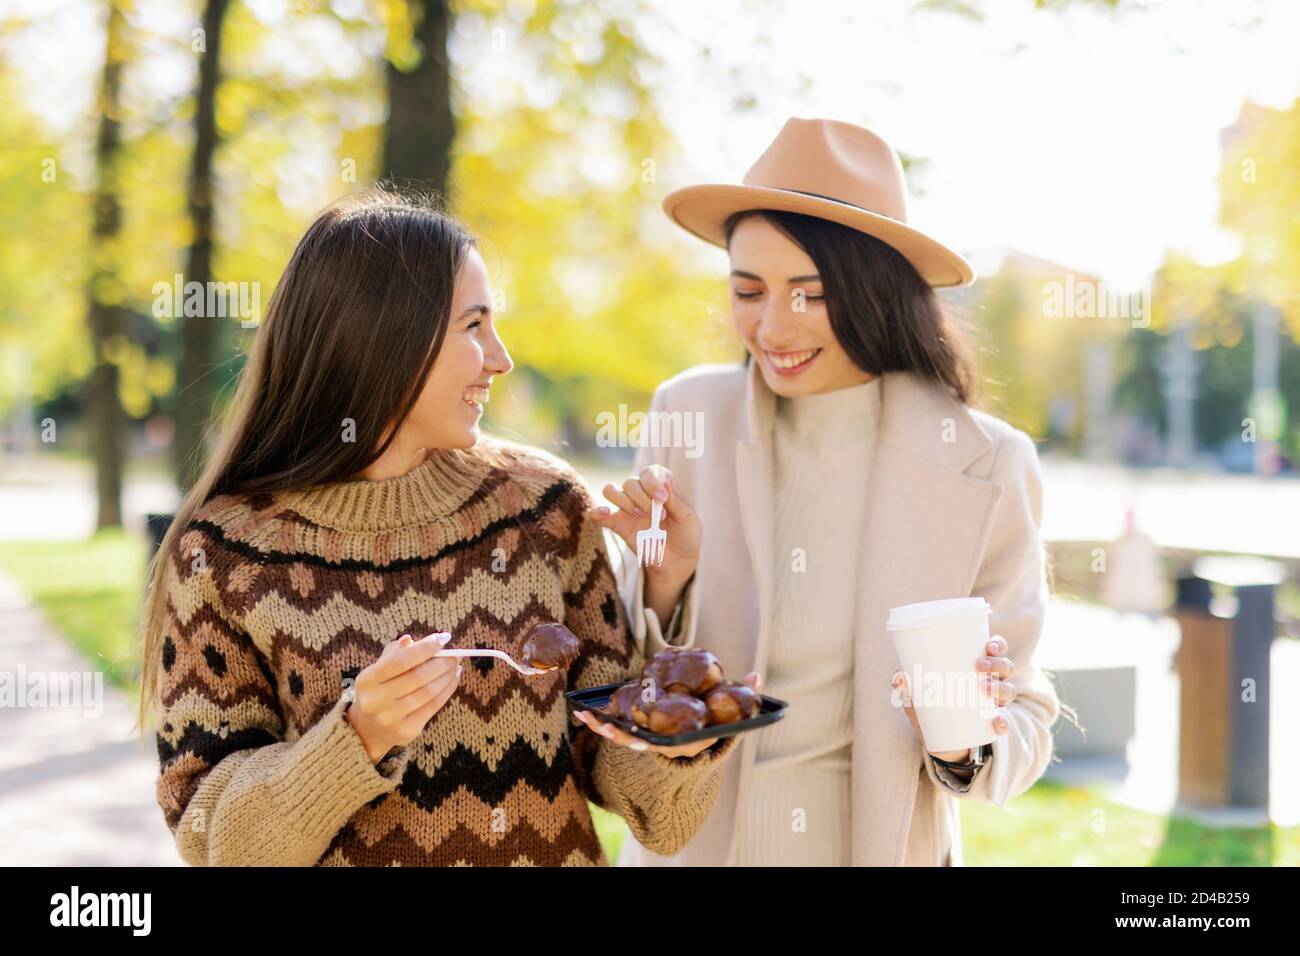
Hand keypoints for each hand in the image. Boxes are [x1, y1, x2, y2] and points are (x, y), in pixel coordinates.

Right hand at [346, 632, 462, 763]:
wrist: (367, 730)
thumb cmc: (379, 691)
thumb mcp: (378, 670)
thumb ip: (395, 653)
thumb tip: (411, 640)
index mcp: (367, 680)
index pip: (400, 660)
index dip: (425, 648)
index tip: (443, 638)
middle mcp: (376, 701)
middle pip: (417, 677)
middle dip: (441, 662)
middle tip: (455, 654)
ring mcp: (390, 718)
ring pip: (428, 692)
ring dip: (447, 676)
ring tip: (456, 665)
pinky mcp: (406, 731)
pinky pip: (433, 707)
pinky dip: (447, 690)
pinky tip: (453, 679)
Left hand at [573, 671, 760, 759]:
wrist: (701, 743)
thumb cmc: (714, 726)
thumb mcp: (728, 715)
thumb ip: (742, 696)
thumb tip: (757, 675)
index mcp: (682, 743)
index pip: (663, 743)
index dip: (647, 741)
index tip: (633, 736)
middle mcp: (663, 745)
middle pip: (635, 743)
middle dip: (617, 735)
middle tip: (600, 723)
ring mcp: (648, 741)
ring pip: (621, 737)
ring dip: (601, 726)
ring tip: (582, 714)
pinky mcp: (639, 731)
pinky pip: (618, 728)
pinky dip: (602, 721)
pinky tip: (583, 710)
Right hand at [588, 465, 700, 585]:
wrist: (678, 560)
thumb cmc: (686, 534)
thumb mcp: (688, 518)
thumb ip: (676, 500)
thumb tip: (666, 480)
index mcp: (660, 485)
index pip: (649, 473)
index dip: (653, 483)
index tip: (662, 499)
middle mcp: (641, 492)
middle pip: (630, 483)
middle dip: (643, 499)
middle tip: (659, 518)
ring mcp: (627, 508)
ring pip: (611, 490)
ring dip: (625, 502)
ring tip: (640, 516)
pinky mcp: (618, 525)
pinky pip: (598, 515)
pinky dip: (597, 512)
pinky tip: (604, 513)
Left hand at [890, 635, 1015, 762]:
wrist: (937, 740)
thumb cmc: (930, 706)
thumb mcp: (916, 695)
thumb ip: (905, 686)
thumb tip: (898, 678)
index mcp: (977, 668)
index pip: (995, 650)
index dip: (998, 644)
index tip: (989, 644)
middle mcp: (991, 683)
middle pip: (1005, 668)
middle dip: (996, 663)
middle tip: (979, 665)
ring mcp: (993, 704)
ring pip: (1008, 691)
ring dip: (1000, 687)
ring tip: (984, 686)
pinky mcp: (990, 726)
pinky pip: (1003, 724)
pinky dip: (1003, 723)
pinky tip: (997, 722)